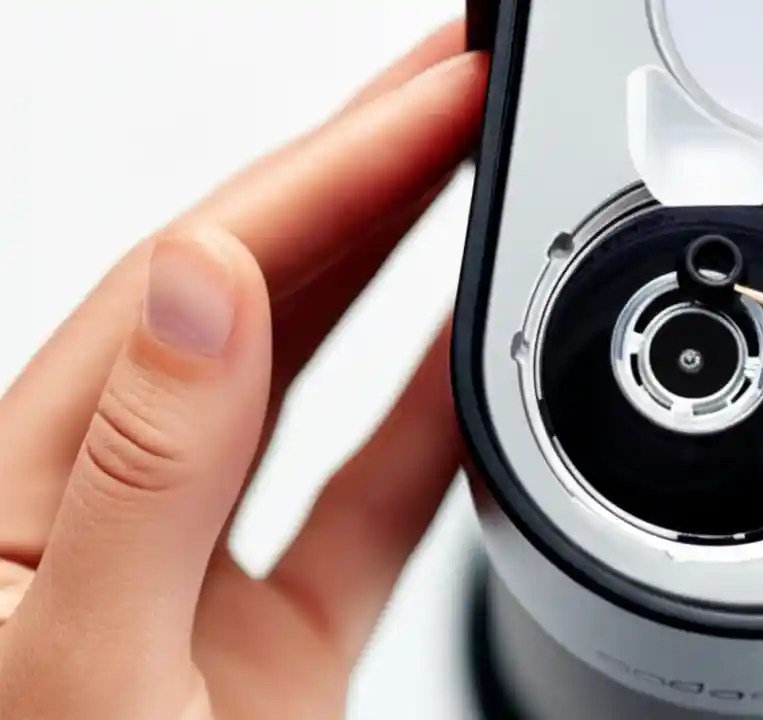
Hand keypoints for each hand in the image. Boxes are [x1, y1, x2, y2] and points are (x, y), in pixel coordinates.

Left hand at [0, 21, 485, 718]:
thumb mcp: (83, 677)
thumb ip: (143, 476)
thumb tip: (208, 279)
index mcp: (24, 493)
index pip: (197, 279)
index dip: (324, 171)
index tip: (429, 98)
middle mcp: (112, 508)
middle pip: (256, 292)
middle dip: (367, 172)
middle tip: (458, 89)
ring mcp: (199, 568)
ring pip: (313, 376)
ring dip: (401, 267)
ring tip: (472, 176)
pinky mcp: (272, 635)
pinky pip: (365, 498)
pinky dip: (430, 421)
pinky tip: (477, 355)